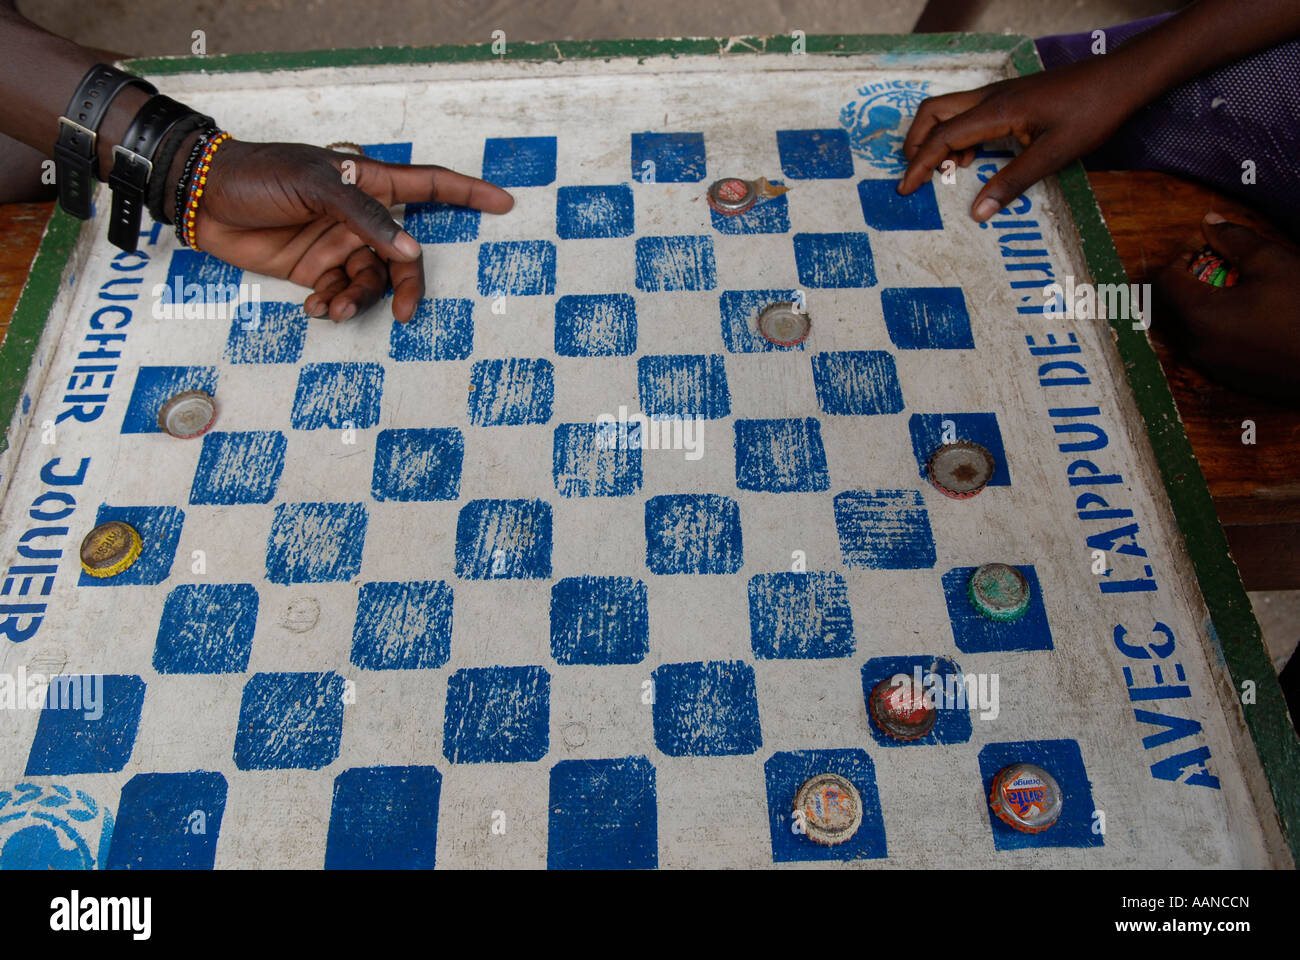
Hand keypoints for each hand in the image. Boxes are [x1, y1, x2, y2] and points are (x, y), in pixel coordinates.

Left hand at [189, 140, 513, 322]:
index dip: (468, 193)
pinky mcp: (313, 270)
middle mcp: (360, 217)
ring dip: (359, 301)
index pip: (429, 186)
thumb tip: (407, 252)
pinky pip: (340, 294)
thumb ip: (365, 218)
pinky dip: (333, 306)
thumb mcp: (315, 186)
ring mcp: (338, 244)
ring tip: (334, 310)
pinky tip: (315, 309)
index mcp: (368, 183)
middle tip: (406, 313)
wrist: (202, 198)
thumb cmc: (259, 176)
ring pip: (372, 282)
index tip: (505, 203)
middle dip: (407, 285)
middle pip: (404, 255)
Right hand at [896, 57, 1137, 220]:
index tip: (905, 190)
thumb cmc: (1092, 112)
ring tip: (941, 172)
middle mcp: (992, 97)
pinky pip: (967, 112)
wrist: (1121, 78)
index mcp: (998, 111)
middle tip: (914, 176)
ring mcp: (1000, 93)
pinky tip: (970, 158)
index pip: (943, 137)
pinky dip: (956, 135)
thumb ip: (1013, 182)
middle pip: (933, 112)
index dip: (919, 164)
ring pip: (948, 109)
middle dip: (915, 143)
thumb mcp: (1054, 154)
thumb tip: (977, 213)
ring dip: (935, 138)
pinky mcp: (1010, 96)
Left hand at [1155, 214, 1299, 401]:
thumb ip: (1234, 240)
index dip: (1181, 257)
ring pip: (1189, 329)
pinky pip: (1210, 348)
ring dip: (1203, 305)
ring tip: (1238, 290)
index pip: (1164, 281)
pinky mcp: (1232, 378)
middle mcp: (1196, 346)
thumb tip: (1210, 222)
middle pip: (1171, 306)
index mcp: (1198, 316)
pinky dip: (1218, 328)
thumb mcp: (1272, 263)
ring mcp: (1213, 366)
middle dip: (1190, 281)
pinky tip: (1251, 317)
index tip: (1206, 247)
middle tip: (1221, 266)